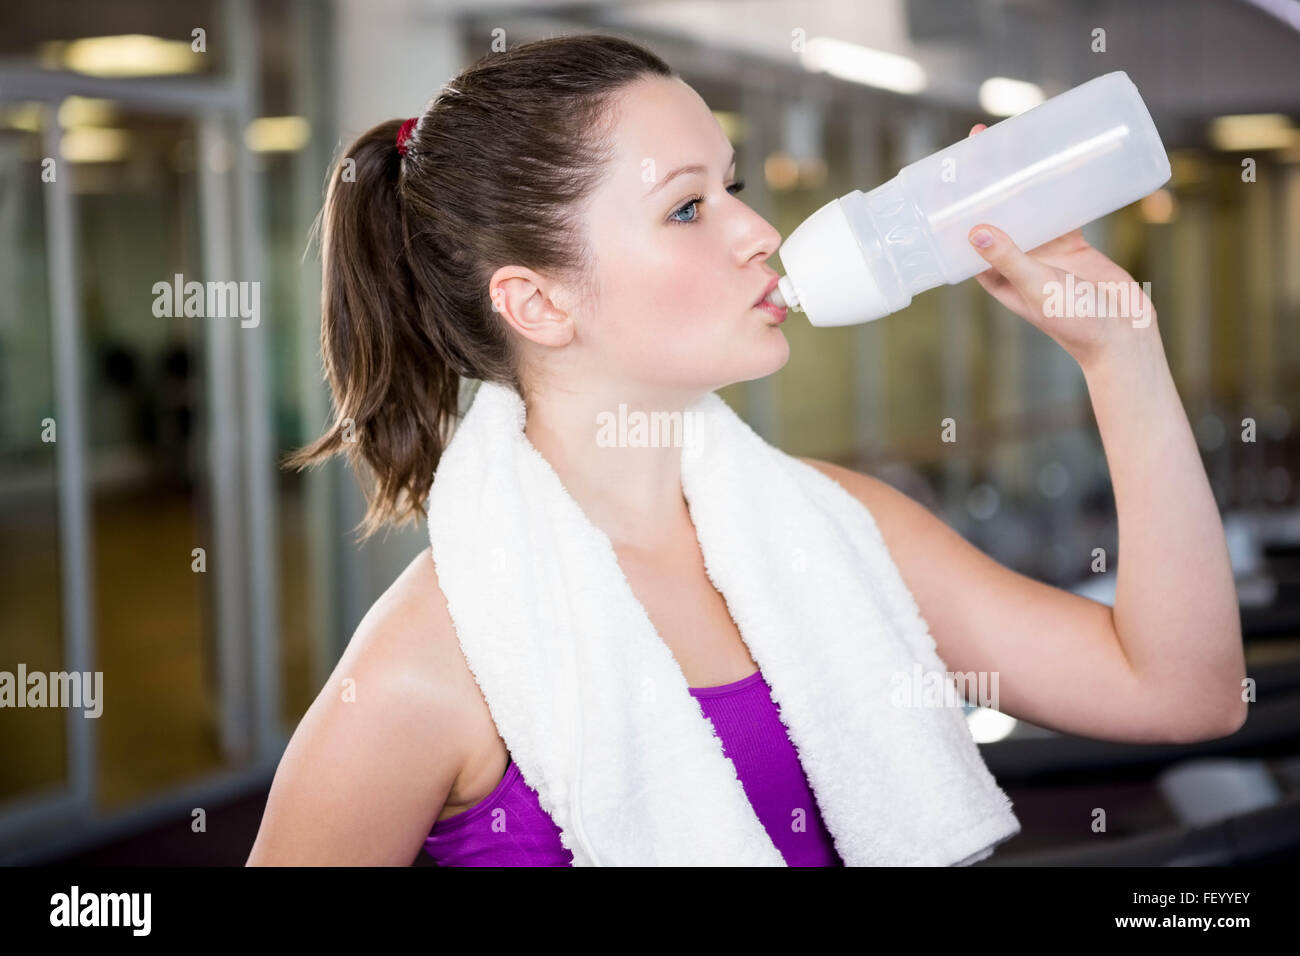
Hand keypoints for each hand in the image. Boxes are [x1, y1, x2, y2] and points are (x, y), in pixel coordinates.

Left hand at [963, 123, 1157, 371]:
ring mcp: (1042, 250)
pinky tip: (1055, 159)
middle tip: (981, 137)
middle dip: (987, 177)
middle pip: (993, 209)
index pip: (965, 231)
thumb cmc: (1074, 321)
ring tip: (1015, 138)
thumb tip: (975, 229)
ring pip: (1025, 204)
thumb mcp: (1036, 286)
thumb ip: (1009, 259)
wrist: (1122, 335)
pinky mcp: (1070, 244)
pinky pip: (1059, 207)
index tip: (949, 169)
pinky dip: (1056, 186)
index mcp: (992, 274)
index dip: (955, 202)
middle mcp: (1013, 259)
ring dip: (1020, 176)